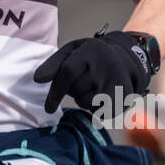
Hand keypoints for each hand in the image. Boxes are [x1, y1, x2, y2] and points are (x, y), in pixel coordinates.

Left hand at [33, 30, 152, 113]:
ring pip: (86, 103)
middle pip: (76, 90)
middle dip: (72, 91)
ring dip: (83, 99)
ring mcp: (117, 82)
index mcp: (90, 51)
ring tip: (92, 87)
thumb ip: (53, 63)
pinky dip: (96, 109)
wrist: (126, 59)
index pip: (67, 72)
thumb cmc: (91, 57)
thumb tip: (37, 79)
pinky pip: (100, 113)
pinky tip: (101, 95)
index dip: (55, 91)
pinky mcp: (124, 98)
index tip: (48, 108)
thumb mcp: (73, 51)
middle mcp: (105, 66)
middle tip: (81, 80)